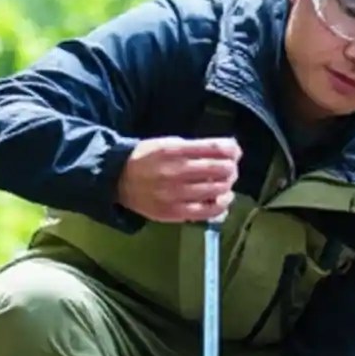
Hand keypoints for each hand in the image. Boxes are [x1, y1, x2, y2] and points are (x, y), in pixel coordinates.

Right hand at [116, 136, 240, 222]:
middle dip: (231, 168)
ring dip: (228, 185)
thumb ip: (196, 147)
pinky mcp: (174, 212)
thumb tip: (229, 150)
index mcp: (174, 150)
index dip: (232, 149)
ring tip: (226, 183)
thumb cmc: (147, 159)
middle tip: (231, 168)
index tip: (235, 151)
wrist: (119, 180)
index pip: (215, 148)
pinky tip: (223, 200)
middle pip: (220, 169)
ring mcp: (175, 194)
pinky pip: (207, 211)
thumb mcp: (168, 143)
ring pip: (217, 190)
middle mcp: (176, 172)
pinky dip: (221, 205)